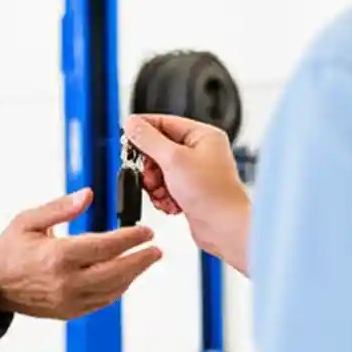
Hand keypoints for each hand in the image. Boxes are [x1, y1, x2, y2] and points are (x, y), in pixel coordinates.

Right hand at [0, 189, 161, 318]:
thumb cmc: (9, 251)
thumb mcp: (29, 220)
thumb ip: (60, 207)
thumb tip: (88, 195)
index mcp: (57, 256)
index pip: (104, 247)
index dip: (129, 238)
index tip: (144, 231)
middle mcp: (66, 282)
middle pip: (116, 272)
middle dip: (140, 260)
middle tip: (155, 249)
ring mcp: (68, 301)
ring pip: (112, 290)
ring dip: (132, 275)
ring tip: (144, 260)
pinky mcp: (69, 312)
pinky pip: (101, 302)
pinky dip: (117, 289)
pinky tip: (124, 277)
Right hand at [124, 114, 251, 275]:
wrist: (224, 229)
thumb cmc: (213, 194)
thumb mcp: (173, 160)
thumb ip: (148, 139)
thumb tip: (131, 123)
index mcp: (202, 136)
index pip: (164, 122)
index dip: (143, 131)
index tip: (127, 137)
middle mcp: (199, 152)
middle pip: (157, 148)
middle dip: (150, 166)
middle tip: (150, 175)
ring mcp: (194, 172)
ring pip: (158, 170)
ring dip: (154, 184)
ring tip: (161, 192)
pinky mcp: (189, 191)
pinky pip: (163, 187)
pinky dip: (161, 196)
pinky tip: (169, 203)